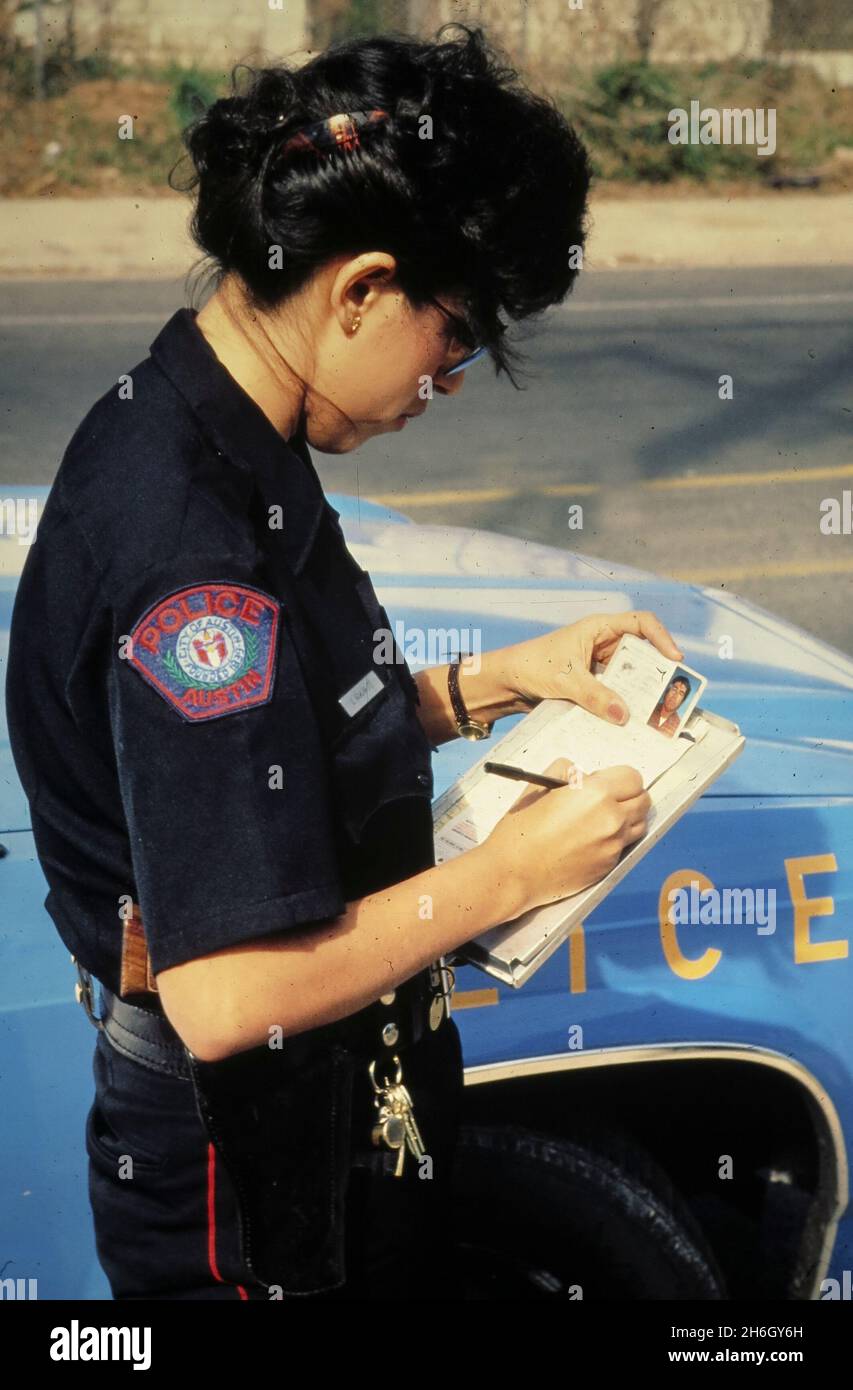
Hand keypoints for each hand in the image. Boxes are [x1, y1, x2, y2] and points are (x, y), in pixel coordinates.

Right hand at [486, 757, 650, 913]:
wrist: (514, 873)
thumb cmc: (521, 829)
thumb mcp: (540, 786)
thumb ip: (567, 773)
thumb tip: (583, 775)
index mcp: (595, 793)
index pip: (633, 777)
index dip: (619, 777)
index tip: (607, 781)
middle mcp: (611, 818)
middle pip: (643, 800)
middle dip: (628, 795)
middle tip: (608, 798)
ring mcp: (613, 844)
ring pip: (639, 823)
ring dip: (628, 817)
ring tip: (602, 819)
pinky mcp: (609, 864)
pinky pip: (624, 844)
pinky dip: (615, 838)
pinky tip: (591, 839)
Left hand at [501, 610, 682, 724]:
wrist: (507, 681)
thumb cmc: (532, 666)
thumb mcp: (566, 680)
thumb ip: (595, 697)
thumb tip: (623, 715)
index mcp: (599, 628)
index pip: (642, 623)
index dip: (662, 638)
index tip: (675, 659)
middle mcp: (603, 643)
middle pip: (642, 652)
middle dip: (658, 671)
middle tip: (674, 692)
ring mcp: (600, 664)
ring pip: (631, 674)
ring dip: (642, 691)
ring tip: (658, 710)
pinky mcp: (594, 683)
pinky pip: (617, 691)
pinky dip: (625, 702)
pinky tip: (632, 719)